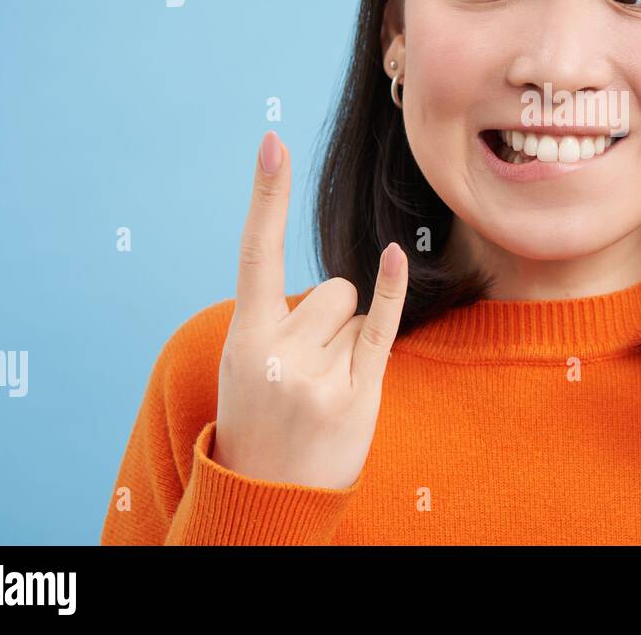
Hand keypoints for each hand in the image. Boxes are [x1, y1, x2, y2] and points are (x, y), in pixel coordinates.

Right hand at [210, 130, 406, 489]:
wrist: (266, 500)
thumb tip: (344, 281)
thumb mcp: (248, 366)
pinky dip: (392, 291)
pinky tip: (396, 257)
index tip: (271, 140)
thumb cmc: (261, 421)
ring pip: (355, 310)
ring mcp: (319, 375)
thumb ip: (278, 319)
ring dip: (348, 340)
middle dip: (328, 317)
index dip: (265, 196)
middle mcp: (279, 353)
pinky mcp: (359, 393)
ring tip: (322, 390)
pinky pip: (382, 324)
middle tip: (305, 371)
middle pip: (331, 287)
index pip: (255, 253)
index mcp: (245, 339)